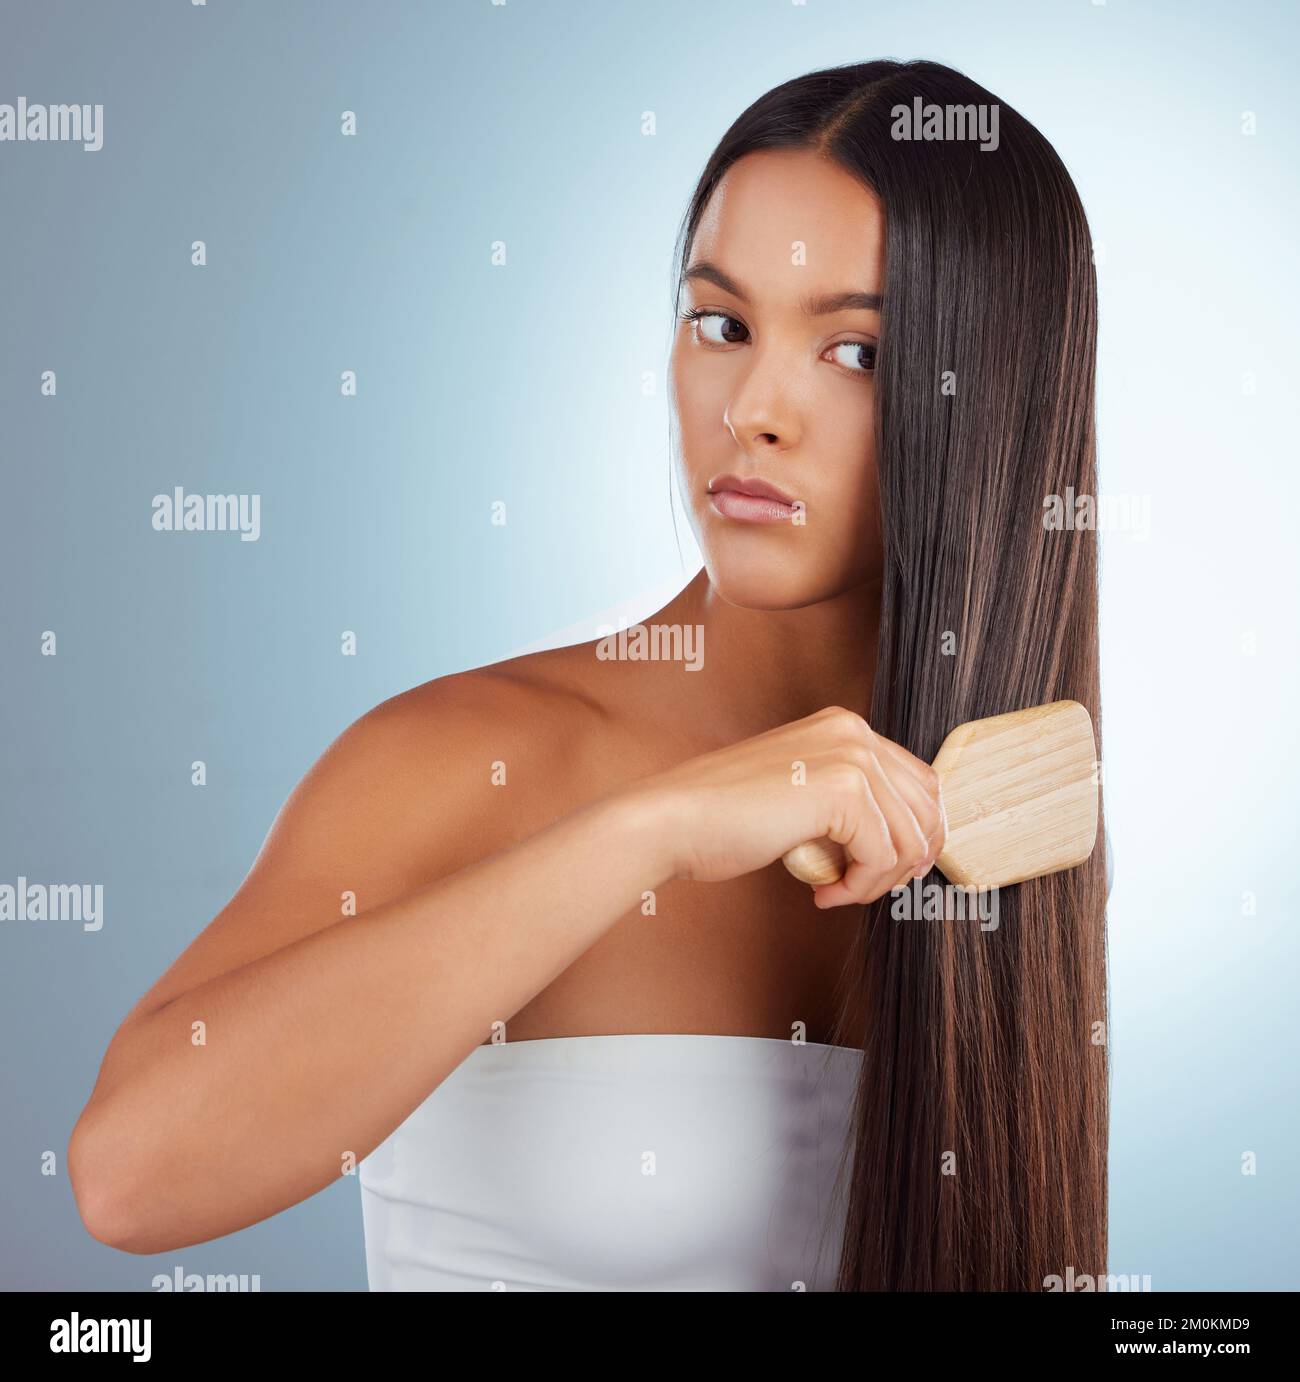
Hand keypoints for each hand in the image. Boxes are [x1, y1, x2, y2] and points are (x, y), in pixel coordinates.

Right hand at [623, 705, 945, 907]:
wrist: (674, 820)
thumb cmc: (724, 817)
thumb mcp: (800, 795)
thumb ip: (848, 803)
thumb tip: (908, 842)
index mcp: (846, 727)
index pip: (920, 784)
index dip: (913, 836)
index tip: (883, 870)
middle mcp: (855, 732)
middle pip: (928, 810)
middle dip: (905, 861)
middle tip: (862, 886)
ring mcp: (851, 757)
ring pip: (911, 839)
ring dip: (877, 880)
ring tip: (836, 891)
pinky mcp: (844, 792)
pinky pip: (882, 858)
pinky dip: (859, 888)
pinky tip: (822, 893)